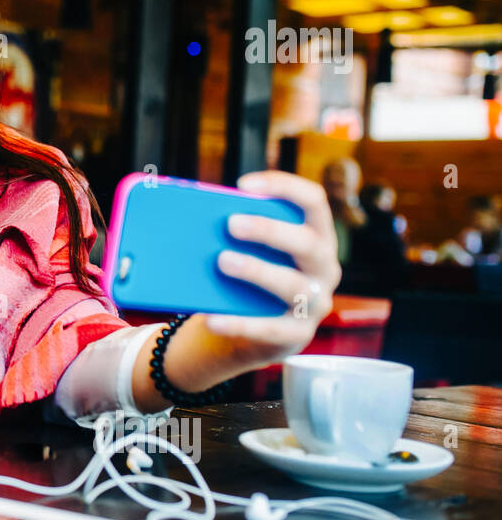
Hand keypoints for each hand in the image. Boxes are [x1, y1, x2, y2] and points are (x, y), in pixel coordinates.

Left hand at [202, 170, 341, 366]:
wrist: (251, 333)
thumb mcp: (249, 253)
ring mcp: (316, 304)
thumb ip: (237, 235)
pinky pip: (270, 330)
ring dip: (258, 271)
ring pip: (294, 286)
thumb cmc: (248, 279)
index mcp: (317, 237)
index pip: (314, 201)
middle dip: (270, 231)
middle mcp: (325, 268)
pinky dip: (240, 324)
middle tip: (231, 224)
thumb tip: (194, 215)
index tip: (243, 184)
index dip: (284, 187)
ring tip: (222, 261)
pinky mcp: (297, 336)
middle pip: (308, 243)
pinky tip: (212, 319)